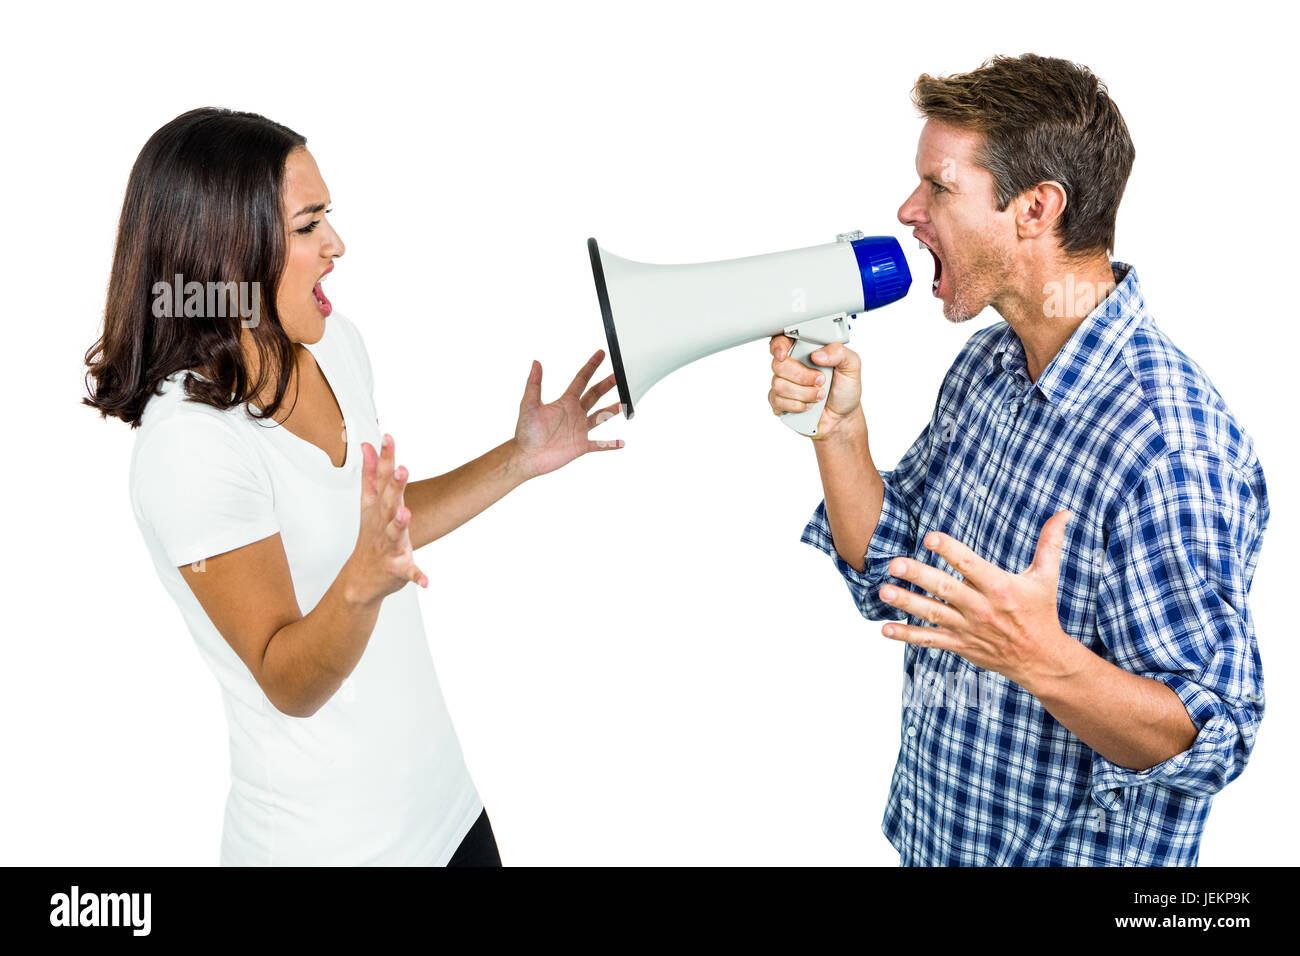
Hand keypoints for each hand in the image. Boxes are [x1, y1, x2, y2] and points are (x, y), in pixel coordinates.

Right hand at [345, 433, 427, 603]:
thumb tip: (367, 444)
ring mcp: (388, 546)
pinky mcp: (396, 568)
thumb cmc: (370, 536)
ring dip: (399, 524)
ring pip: (393, 533)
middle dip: (395, 486)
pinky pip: (408, 572)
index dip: (386, 458)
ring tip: (405, 513)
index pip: (383, 478)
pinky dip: (417, 576)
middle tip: (403, 469)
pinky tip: (427, 581)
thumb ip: (371, 473)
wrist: (360, 579)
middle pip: (388, 502)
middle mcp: (382, 524)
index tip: (388, 437)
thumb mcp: (369, 504)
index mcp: (379, 507)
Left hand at [513, 348, 623, 477]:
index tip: (601, 354)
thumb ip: (534, 384)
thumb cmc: (525, 432)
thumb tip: (536, 363)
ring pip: (600, 417)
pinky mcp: (581, 446)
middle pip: (594, 395)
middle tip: (619, 375)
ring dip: (612, 410)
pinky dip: (610, 444)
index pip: (581, 379)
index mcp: (565, 402)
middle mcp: (574, 413)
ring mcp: (579, 430)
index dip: (591, 366)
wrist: (527, 457)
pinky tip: (621, 443)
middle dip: (606, 384)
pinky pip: (599, 445)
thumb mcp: (529, 405)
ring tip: (625, 403)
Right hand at [767, 335, 862, 438]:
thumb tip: (817, 354)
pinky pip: (777, 401)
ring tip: (819, 395)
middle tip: (821, 380)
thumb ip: (839, 353)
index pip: (782, 341)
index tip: (784, 354)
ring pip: (778, 385)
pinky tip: (808, 405)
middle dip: (802, 376)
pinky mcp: (780, 402)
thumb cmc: (845, 389)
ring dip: (804, 393)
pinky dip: (797, 405)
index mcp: (805, 351)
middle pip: (778, 365)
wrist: (843, 417)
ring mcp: (784, 384)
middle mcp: (792, 366)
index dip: (778, 346)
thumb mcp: (852, 366)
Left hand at [875, 510, 1074, 688]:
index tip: (931, 537)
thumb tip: (1065, 512)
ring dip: (906, 603)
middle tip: (894, 564)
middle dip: (919, 576)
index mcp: (1000, 587)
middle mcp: (981, 608)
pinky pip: (929, 640)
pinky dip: (907, 636)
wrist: (1041, 660)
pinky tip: (885, 629)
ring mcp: (968, 628)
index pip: (971, 565)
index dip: (951, 550)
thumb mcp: (1047, 577)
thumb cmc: (1041, 613)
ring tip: (882, 591)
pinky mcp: (960, 644)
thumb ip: (1050, 543)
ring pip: (932, 614)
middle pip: (945, 589)